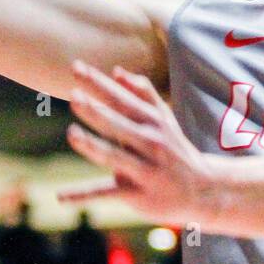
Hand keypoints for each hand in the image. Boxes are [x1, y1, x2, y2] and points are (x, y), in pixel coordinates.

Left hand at [59, 60, 218, 221]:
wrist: (203, 189)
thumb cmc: (175, 148)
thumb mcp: (164, 118)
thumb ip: (143, 92)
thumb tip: (116, 71)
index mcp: (153, 121)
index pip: (122, 98)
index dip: (99, 83)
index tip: (76, 67)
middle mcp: (151, 143)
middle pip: (119, 124)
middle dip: (97, 110)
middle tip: (73, 96)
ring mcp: (145, 170)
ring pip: (114, 157)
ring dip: (93, 146)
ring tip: (72, 133)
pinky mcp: (138, 195)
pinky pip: (106, 193)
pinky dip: (83, 195)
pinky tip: (60, 196)